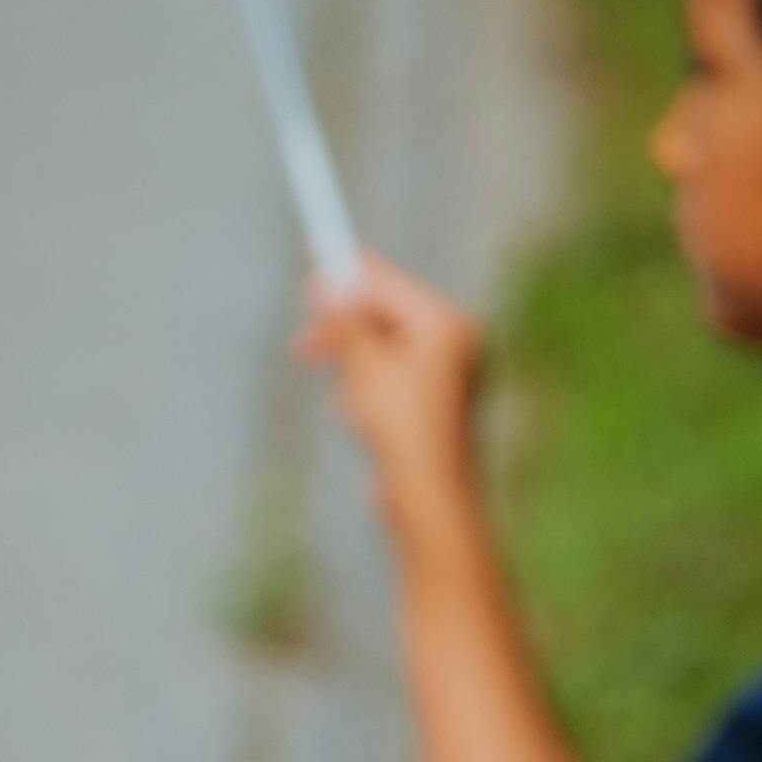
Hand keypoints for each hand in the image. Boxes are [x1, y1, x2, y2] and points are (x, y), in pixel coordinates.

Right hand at [294, 252, 486, 512]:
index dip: (349, 277)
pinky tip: (358, 418)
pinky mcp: (439, 402)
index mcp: (446, 325)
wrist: (429, 495)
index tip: (313, 265)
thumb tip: (332, 282)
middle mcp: (457, 343)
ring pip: (386, 351)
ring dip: (354, 368)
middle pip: (388, 316)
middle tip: (304, 341)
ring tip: (347, 404)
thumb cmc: (403, 429)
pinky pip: (394, 379)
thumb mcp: (365, 367)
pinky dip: (369, 390)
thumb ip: (348, 321)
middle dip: (345, 330)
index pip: (390, 285)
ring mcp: (451, 373)